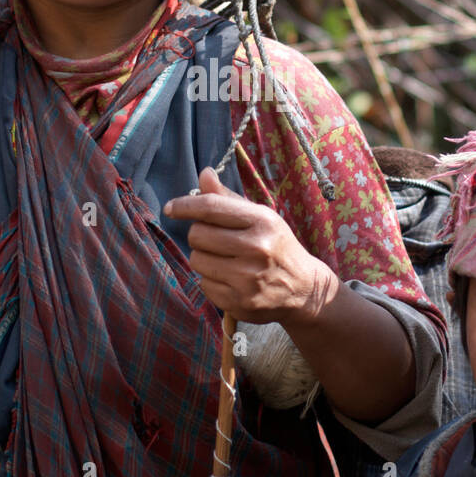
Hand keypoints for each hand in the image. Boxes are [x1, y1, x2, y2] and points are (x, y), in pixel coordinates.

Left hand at [163, 167, 340, 325]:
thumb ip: (228, 199)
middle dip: (200, 235)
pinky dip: (211, 281)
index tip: (171, 208)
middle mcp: (256, 249)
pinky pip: (204, 285)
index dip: (184, 205)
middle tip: (216, 240)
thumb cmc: (276, 246)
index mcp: (262, 222)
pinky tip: (231, 279)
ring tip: (225, 260)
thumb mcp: (261, 217)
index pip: (210, 207)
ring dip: (204, 259)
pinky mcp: (240, 302)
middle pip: (197, 235)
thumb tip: (204, 174)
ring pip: (196, 260)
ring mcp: (248, 278)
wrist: (304, 289)